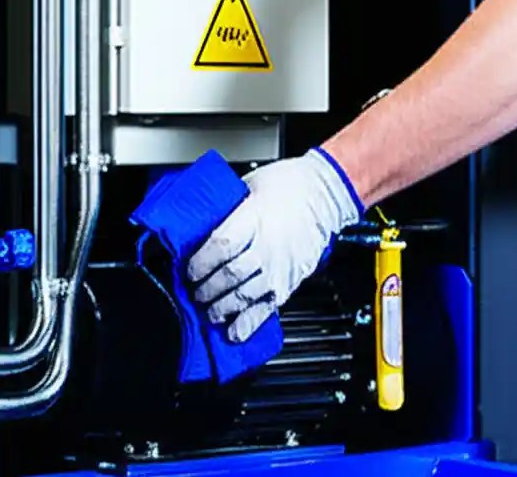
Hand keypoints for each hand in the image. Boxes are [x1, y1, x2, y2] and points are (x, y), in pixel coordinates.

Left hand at [186, 148, 364, 341]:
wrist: (326, 193)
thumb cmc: (289, 185)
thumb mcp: (250, 186)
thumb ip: (227, 208)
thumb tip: (200, 223)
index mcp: (253, 218)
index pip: (220, 247)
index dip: (200, 264)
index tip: (189, 270)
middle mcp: (267, 246)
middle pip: (229, 275)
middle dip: (206, 289)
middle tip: (195, 292)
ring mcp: (280, 266)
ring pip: (243, 296)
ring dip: (221, 307)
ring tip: (209, 310)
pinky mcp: (290, 281)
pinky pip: (267, 308)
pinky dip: (248, 323)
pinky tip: (234, 332)